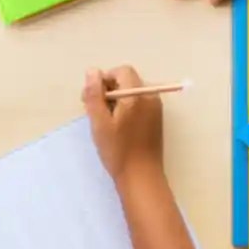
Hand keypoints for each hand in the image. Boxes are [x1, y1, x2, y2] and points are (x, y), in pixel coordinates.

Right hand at [82, 66, 163, 180]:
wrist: (141, 177)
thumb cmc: (118, 151)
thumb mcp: (100, 122)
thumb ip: (94, 94)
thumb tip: (92, 71)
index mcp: (137, 95)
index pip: (122, 71)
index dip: (105, 80)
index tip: (93, 98)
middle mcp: (150, 98)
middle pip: (128, 81)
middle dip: (109, 90)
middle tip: (94, 111)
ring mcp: (156, 109)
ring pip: (132, 93)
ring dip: (116, 100)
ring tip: (104, 121)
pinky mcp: (156, 120)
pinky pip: (139, 104)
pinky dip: (126, 109)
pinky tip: (117, 127)